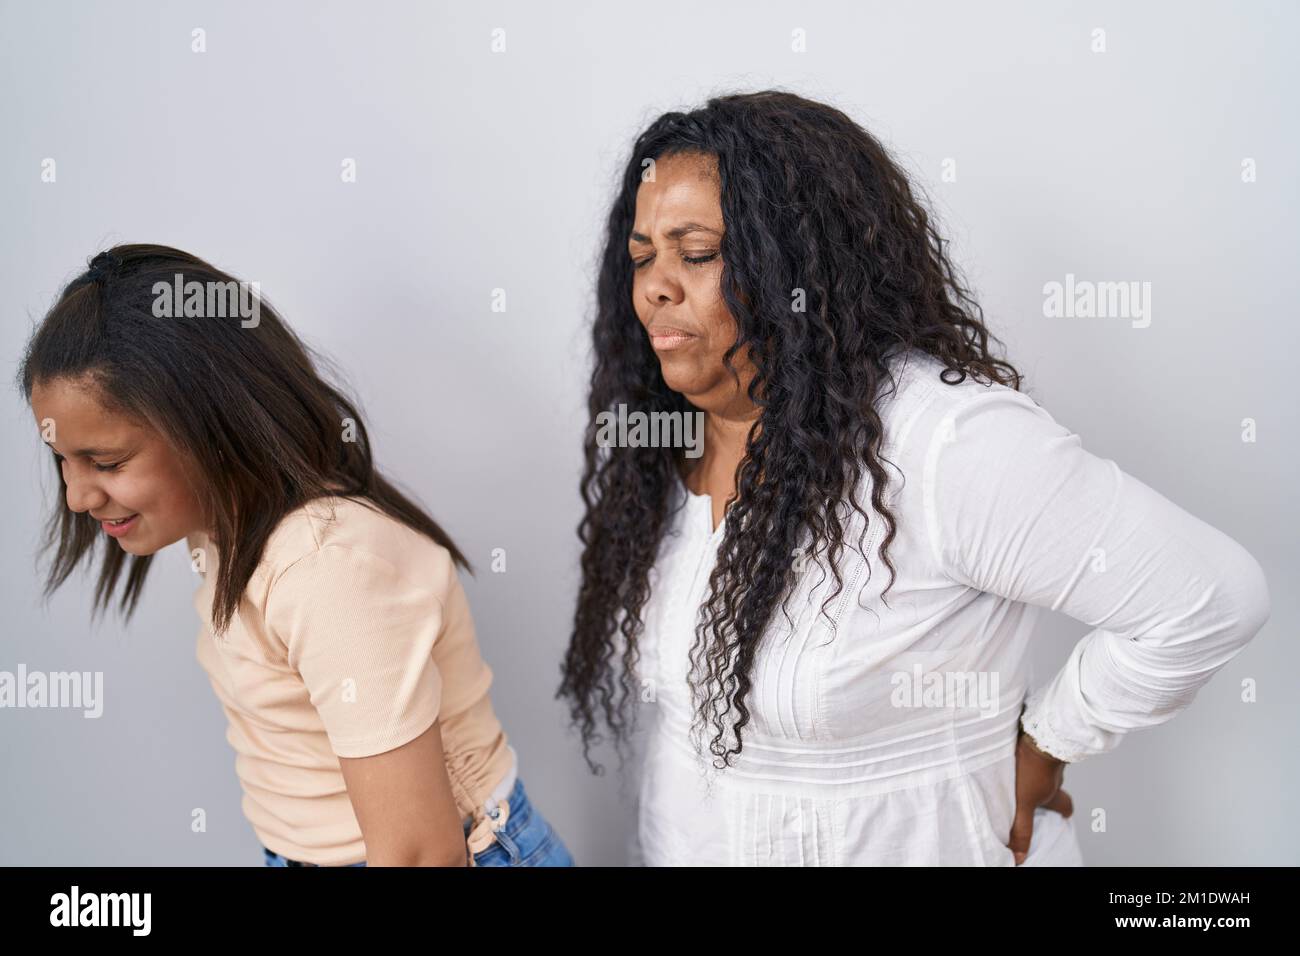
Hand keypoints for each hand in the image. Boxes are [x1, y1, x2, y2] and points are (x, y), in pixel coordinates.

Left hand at [1007, 729, 1072, 864]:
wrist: (1038, 732)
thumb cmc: (1034, 766)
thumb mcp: (1024, 802)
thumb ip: (1022, 828)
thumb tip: (1019, 857)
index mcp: (1054, 792)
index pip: (1064, 805)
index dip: (1064, 812)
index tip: (1064, 816)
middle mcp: (1055, 773)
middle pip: (1056, 783)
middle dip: (1047, 787)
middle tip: (1036, 788)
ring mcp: (1049, 754)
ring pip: (1045, 764)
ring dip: (1034, 766)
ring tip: (1018, 767)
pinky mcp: (1039, 738)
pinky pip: (1036, 746)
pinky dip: (1027, 749)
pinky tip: (1014, 746)